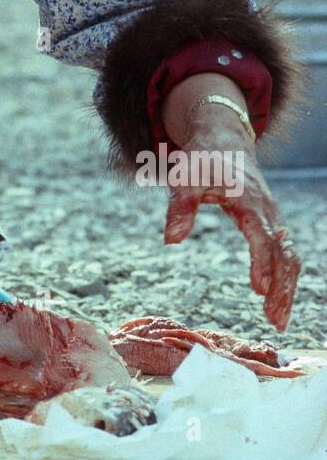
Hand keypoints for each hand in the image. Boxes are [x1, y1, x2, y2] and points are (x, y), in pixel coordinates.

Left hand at [163, 106, 299, 330]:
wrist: (223, 138)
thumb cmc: (201, 158)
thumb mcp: (185, 177)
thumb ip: (180, 207)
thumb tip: (170, 240)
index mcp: (248, 199)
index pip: (261, 235)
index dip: (262, 262)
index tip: (259, 289)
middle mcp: (267, 210)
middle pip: (284, 252)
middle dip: (282, 287)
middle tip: (275, 321)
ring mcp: (272, 217)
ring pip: (289, 255)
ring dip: (286, 287)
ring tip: (277, 320)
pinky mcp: (270, 223)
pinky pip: (284, 253)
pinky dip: (284, 277)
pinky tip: (275, 299)